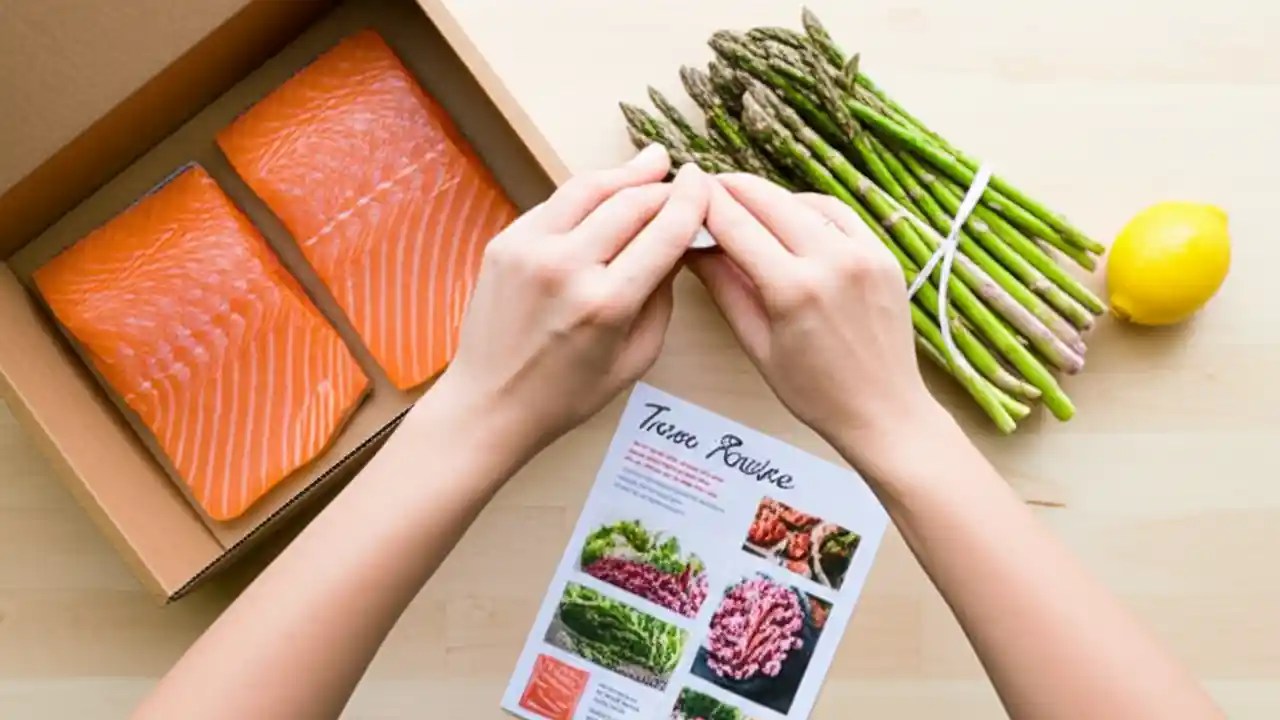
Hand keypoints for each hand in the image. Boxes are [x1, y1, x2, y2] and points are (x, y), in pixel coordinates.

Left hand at [429, 146, 709, 454]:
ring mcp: (529, 249)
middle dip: (662, 184)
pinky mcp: (504, 243)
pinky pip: (555, 205)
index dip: (691, 202)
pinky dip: (586, 195)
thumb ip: (662, 299)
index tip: (705, 185)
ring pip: (587, 188)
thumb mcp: (635, 358)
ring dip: (624, 173)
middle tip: (682, 177)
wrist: (490, 403)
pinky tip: (605, 194)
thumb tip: (676, 246)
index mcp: (606, 303)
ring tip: (650, 163)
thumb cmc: (567, 394)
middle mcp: (566, 267)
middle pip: (629, 201)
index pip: (663, 232)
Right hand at [689, 173, 946, 466]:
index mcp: (794, 290)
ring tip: (744, 201)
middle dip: (733, 188)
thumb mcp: (757, 346)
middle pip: (769, 202)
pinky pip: (840, 215)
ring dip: (770, 196)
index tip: (686, 192)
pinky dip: (809, 208)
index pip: (737, 227)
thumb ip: (725, 289)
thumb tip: (694, 248)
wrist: (884, 412)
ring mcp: (864, 254)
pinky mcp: (883, 256)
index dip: (706, 204)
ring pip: (805, 202)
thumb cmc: (816, 393)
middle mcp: (832, 262)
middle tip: (707, 186)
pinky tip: (789, 216)